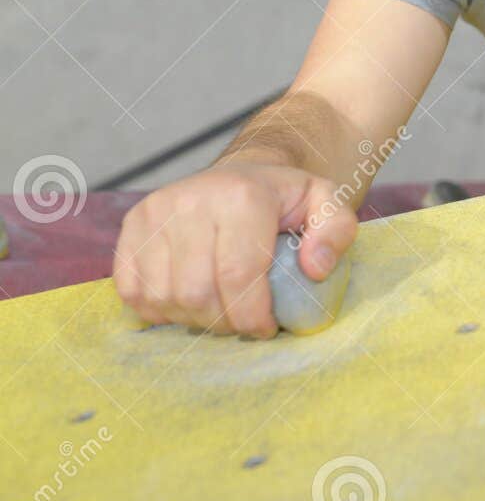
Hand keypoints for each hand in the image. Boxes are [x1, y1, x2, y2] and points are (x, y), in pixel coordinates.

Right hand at [113, 162, 358, 336]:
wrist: (245, 173)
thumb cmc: (286, 199)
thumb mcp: (327, 204)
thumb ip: (337, 233)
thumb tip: (314, 269)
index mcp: (241, 196)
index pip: (237, 276)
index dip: (251, 315)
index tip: (267, 327)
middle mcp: (190, 201)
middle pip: (197, 292)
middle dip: (225, 322)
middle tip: (244, 322)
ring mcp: (154, 212)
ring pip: (163, 296)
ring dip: (193, 319)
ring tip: (219, 311)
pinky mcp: (131, 227)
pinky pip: (133, 290)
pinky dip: (160, 310)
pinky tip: (189, 303)